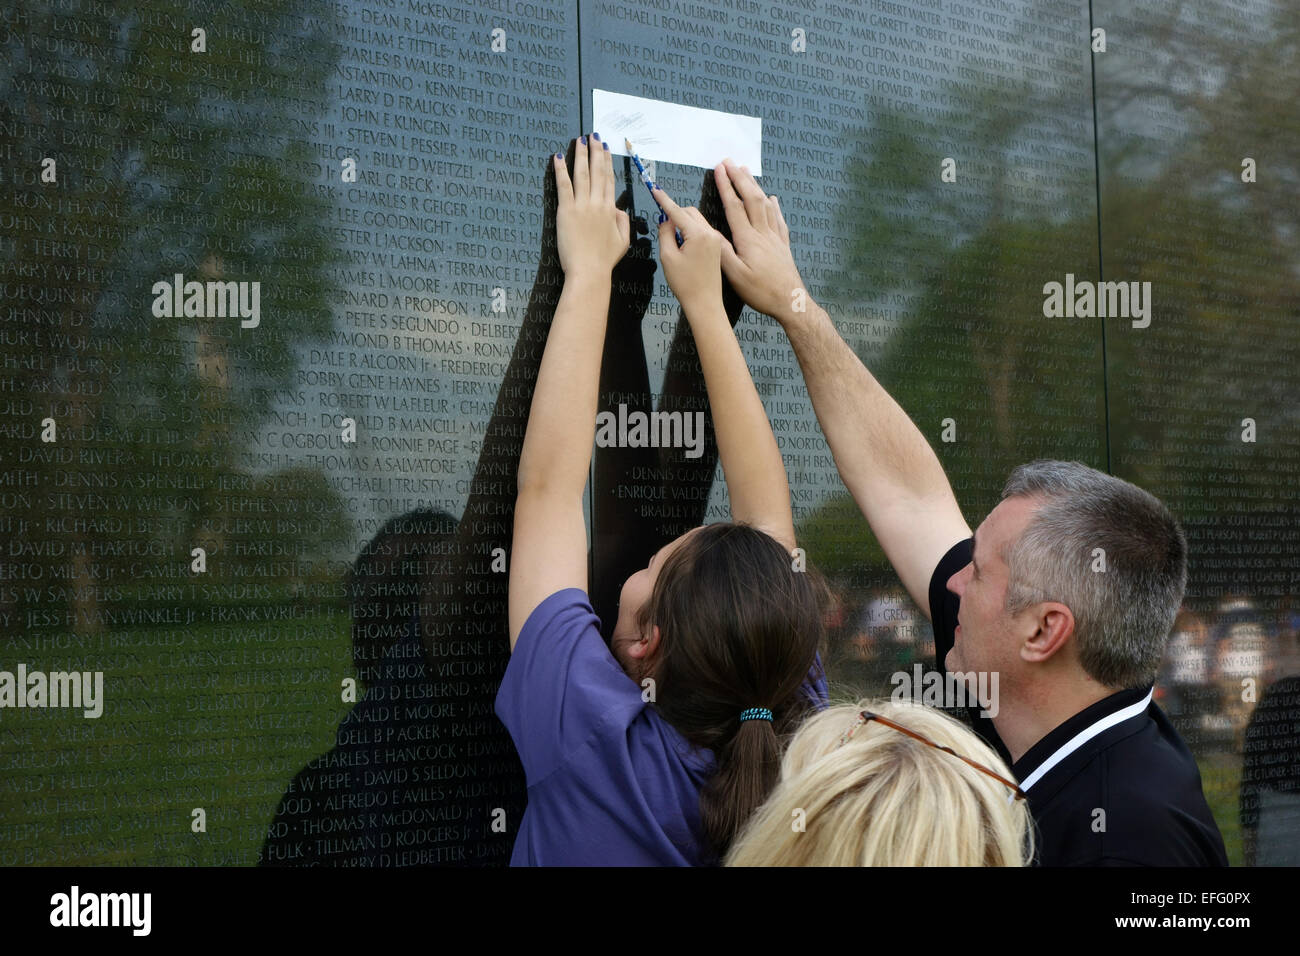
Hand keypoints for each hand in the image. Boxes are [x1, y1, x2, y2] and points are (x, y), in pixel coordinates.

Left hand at [554, 134, 629, 277]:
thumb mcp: (623, 242)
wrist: (589, 271)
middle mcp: (597, 203)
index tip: (605, 149)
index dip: (606, 162)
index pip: (609, 180)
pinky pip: (564, 185)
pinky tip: (558, 157)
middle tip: (593, 136)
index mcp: (611, 210)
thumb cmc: (604, 260)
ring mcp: (582, 206)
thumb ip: (623, 222)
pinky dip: (560, 170)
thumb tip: (618, 208)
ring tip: (579, 140)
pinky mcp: (566, 211)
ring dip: (580, 155)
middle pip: (597, 172)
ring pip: (582, 174)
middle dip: (595, 151)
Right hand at [652, 185, 722, 313]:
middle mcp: (710, 233)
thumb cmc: (686, 285)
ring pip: (696, 220)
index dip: (664, 200)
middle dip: (675, 215)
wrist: (705, 303)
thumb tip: (665, 220)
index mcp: (699, 234)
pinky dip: (692, 231)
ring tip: (676, 246)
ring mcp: (716, 239)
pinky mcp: (717, 246)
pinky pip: (702, 229)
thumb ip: (665, 233)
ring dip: (684, 224)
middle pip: (689, 212)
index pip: (677, 211)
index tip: (656, 189)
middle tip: (664, 232)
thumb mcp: (667, 257)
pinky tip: (686, 248)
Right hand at [714, 159, 809, 323]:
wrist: (790, 301)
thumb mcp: (735, 275)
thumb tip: (708, 231)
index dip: (726, 185)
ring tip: (746, 172)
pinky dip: (773, 204)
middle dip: (739, 178)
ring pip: (765, 204)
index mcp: (748, 239)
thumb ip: (722, 251)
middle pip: (751, 198)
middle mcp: (763, 232)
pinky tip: (772, 198)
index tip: (718, 169)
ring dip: (754, 186)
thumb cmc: (761, 292)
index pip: (734, 206)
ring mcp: (775, 237)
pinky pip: (778, 218)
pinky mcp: (783, 244)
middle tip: (730, 162)